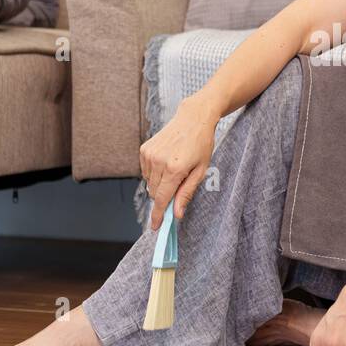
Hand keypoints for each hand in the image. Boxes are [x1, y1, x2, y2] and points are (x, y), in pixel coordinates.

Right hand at [139, 92, 218, 229]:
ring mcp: (149, 154)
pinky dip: (155, 173)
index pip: (161, 199)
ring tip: (175, 169)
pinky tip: (167, 162)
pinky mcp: (144, 149)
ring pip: (149, 183)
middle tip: (178, 187)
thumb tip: (176, 214)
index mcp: (175, 169)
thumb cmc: (201, 144)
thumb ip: (186, 193)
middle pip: (154, 193)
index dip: (158, 215)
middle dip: (164, 197)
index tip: (155, 227)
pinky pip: (146, 171)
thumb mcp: (201, 170)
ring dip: (160, 184)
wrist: (193, 118)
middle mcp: (158, 162)